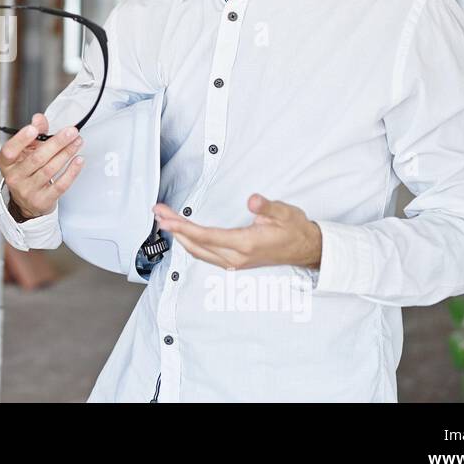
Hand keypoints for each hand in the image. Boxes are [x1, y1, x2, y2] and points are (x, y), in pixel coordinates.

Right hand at [0, 113, 83, 220]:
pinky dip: (71, 172)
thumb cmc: (26, 171)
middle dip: (57, 143)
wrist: (27, 201)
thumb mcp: (26, 151)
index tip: (34, 129)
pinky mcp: (42, 200)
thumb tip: (39, 119)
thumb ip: (34, 133)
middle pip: (37, 158)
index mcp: (7, 162)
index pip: (10, 150)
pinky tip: (78, 160)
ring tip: (77, 142)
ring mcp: (27, 190)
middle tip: (71, 132)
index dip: (21, 139)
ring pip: (50, 169)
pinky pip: (60, 185)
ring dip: (66, 153)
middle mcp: (14, 177)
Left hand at [154, 193, 322, 269]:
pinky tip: (183, 233)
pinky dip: (190, 243)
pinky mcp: (234, 262)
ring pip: (198, 252)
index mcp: (246, 244)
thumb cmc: (294, 229)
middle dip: (174, 229)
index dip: (183, 227)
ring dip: (179, 237)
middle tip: (158, 212)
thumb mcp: (285, 213)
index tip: (166, 218)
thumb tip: (252, 200)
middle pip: (196, 244)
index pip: (206, 236)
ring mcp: (234, 262)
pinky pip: (205, 254)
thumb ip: (266, 207)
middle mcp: (236, 257)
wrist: (306, 249)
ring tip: (165, 220)